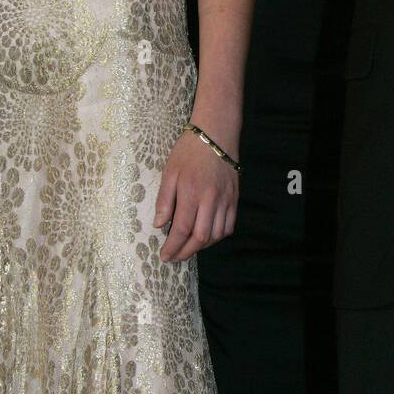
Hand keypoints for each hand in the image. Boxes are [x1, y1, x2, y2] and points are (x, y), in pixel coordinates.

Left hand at [154, 128, 238, 262]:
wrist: (216, 135)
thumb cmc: (189, 151)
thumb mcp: (169, 172)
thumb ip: (164, 200)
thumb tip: (159, 225)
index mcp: (191, 192)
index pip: (181, 229)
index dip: (172, 247)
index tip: (164, 256)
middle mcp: (210, 199)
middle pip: (200, 237)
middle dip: (186, 253)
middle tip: (175, 257)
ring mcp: (225, 200)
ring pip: (216, 235)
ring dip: (201, 247)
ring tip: (188, 248)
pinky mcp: (234, 198)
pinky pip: (229, 226)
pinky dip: (217, 237)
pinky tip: (207, 237)